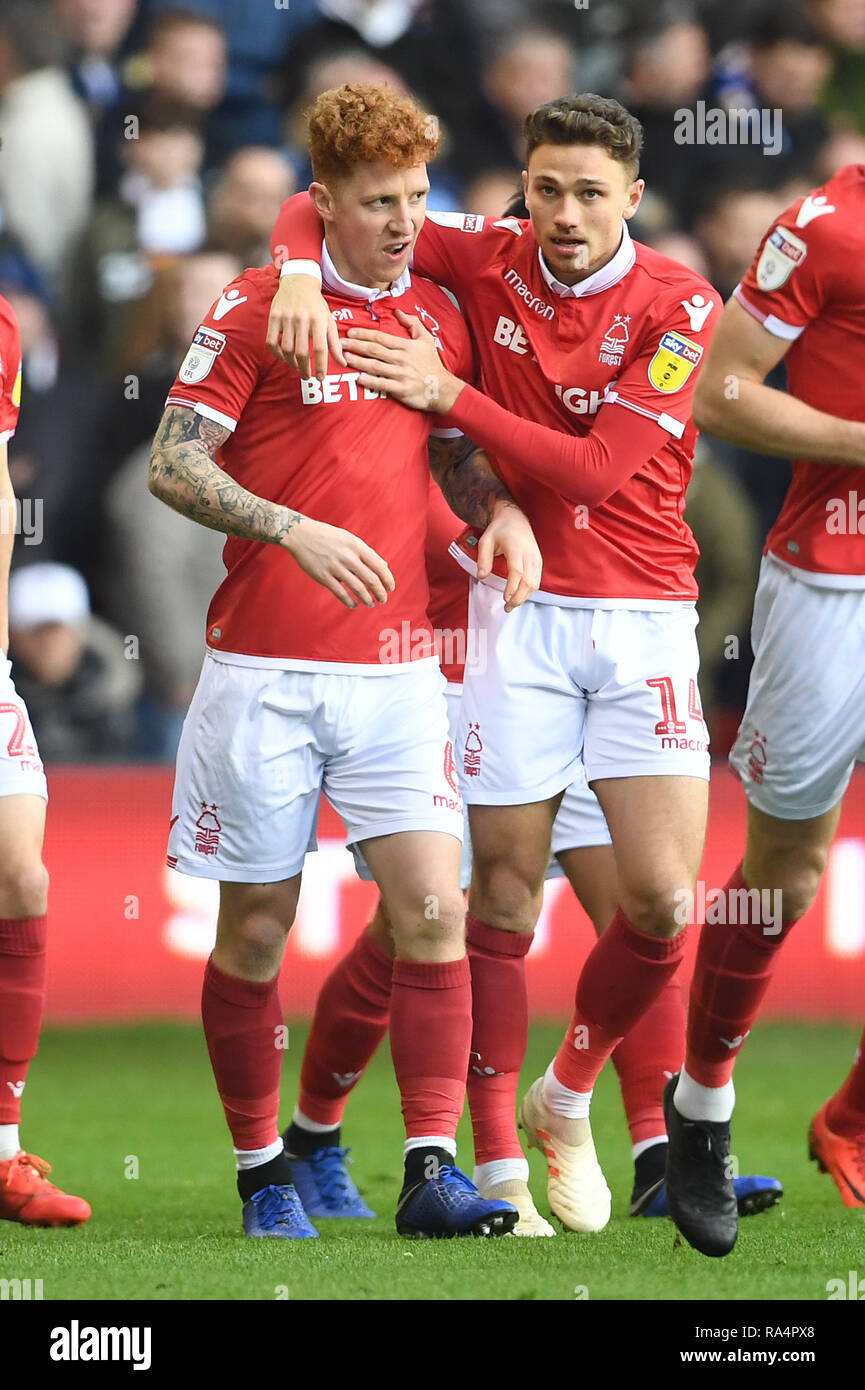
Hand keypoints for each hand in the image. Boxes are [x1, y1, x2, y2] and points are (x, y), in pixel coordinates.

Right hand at [266, 276, 345, 378]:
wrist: (299, 282)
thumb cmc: (316, 305)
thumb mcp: (329, 321)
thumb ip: (335, 343)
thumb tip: (343, 363)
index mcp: (318, 320)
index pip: (320, 348)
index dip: (320, 366)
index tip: (320, 378)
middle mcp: (302, 318)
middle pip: (302, 352)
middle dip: (305, 369)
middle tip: (307, 377)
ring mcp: (286, 317)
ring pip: (286, 349)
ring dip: (292, 363)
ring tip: (297, 368)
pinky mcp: (273, 317)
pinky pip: (271, 342)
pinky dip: (277, 354)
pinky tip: (284, 358)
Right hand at [280, 516, 394, 609]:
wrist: (301, 534)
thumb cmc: (328, 536)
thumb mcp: (349, 538)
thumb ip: (366, 551)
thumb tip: (384, 565)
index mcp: (356, 546)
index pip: (379, 566)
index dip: (388, 579)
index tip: (391, 588)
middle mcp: (348, 556)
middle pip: (371, 580)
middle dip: (380, 593)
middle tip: (383, 600)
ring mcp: (335, 567)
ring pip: (358, 589)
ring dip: (367, 600)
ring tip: (370, 604)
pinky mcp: (323, 576)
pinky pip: (341, 594)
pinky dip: (350, 602)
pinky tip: (354, 605)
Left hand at [343, 309, 464, 412]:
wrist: (442, 388)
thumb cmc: (432, 364)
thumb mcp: (426, 339)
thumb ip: (413, 324)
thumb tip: (398, 312)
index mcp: (406, 346)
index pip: (381, 337)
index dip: (364, 334)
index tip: (350, 332)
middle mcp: (401, 359)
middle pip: (374, 350)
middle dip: (356, 345)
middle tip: (341, 343)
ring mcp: (401, 375)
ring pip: (375, 366)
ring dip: (359, 362)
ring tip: (345, 358)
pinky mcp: (401, 390)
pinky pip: (382, 384)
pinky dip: (370, 381)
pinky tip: (359, 378)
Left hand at [476, 502, 541, 611]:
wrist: (515, 519)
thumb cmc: (499, 530)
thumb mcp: (485, 540)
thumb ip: (483, 558)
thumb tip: (481, 576)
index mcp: (516, 548)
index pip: (517, 571)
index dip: (512, 587)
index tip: (505, 599)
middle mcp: (529, 554)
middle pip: (528, 581)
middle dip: (518, 598)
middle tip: (507, 608)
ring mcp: (536, 558)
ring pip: (535, 583)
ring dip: (524, 597)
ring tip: (511, 605)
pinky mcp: (538, 562)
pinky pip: (536, 580)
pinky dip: (529, 591)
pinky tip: (518, 596)